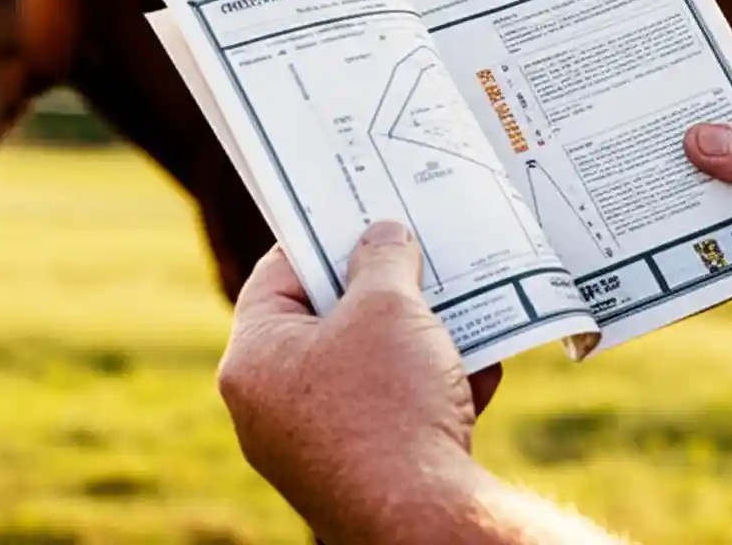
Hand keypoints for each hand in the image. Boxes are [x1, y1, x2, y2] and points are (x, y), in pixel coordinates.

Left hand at [217, 221, 502, 539]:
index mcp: (255, 360)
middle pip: (326, 324)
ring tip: (462, 315)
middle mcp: (270, 408)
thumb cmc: (391, 405)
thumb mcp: (390, 307)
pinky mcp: (357, 473)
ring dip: (419, 341)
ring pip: (368, 369)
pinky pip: (392, 413)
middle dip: (384, 293)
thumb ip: (384, 258)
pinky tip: (476, 374)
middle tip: (419, 261)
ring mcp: (311, 446)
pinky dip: (430, 390)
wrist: (422, 517)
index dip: (324, 240)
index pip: (278, 276)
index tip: (364, 218)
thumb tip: (384, 236)